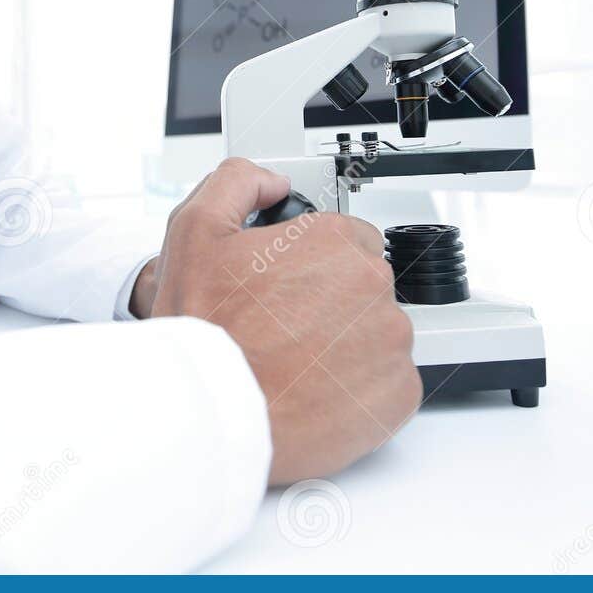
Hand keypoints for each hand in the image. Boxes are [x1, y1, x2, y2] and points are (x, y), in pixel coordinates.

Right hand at [149, 157, 420, 485]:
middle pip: (363, 285)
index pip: (345, 239)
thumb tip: (272, 181)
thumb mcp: (194, 230)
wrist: (212, 410)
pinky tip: (318, 391)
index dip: (311, 265)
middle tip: (284, 329)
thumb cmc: (204, 331)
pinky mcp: (398, 393)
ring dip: (347, 345)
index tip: (287, 289)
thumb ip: (237, 183)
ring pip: (378, 333)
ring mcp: (390, 340)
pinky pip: (390, 383)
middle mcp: (371, 284)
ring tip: (297, 363)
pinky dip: (361, 389)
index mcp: (334, 241)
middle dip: (329, 303)